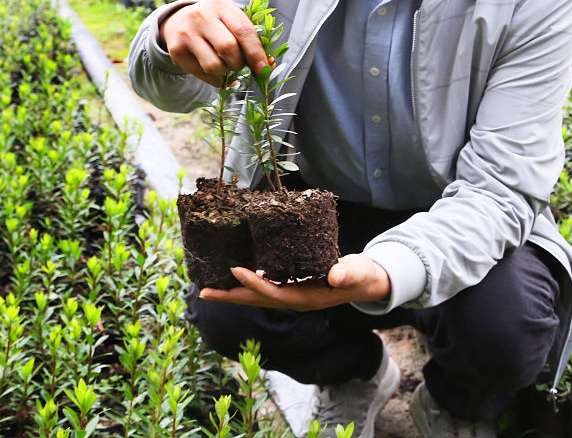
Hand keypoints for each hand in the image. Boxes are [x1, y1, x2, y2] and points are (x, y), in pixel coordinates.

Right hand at [159, 0, 271, 85]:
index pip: (243, 30)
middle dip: (239, 63)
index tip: (263, 67)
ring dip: (226, 71)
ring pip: (214, 65)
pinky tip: (215, 69)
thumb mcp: (231, 19)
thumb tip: (268, 65)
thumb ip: (250, 38)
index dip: (255, 52)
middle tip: (240, 64)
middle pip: (228, 48)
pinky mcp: (177, 51)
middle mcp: (200, 16)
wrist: (179, 21)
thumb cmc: (216, 22)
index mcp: (220, 4)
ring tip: (225, 64)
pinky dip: (215, 78)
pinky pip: (203, 75)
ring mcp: (186, 34)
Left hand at [198, 254, 391, 311]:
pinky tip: (232, 277)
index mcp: (307, 298)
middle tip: (203, 291)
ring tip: (207, 288)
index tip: (235, 270)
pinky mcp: (291, 288)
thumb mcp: (358, 272)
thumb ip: (348, 274)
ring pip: (256, 298)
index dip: (254, 283)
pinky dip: (245, 285)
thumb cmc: (362, 276)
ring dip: (232, 293)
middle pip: (257, 301)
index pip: (274, 293)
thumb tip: (336, 276)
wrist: (368, 282)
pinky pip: (263, 289)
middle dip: (230, 296)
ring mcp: (292, 297)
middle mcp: (295, 301)